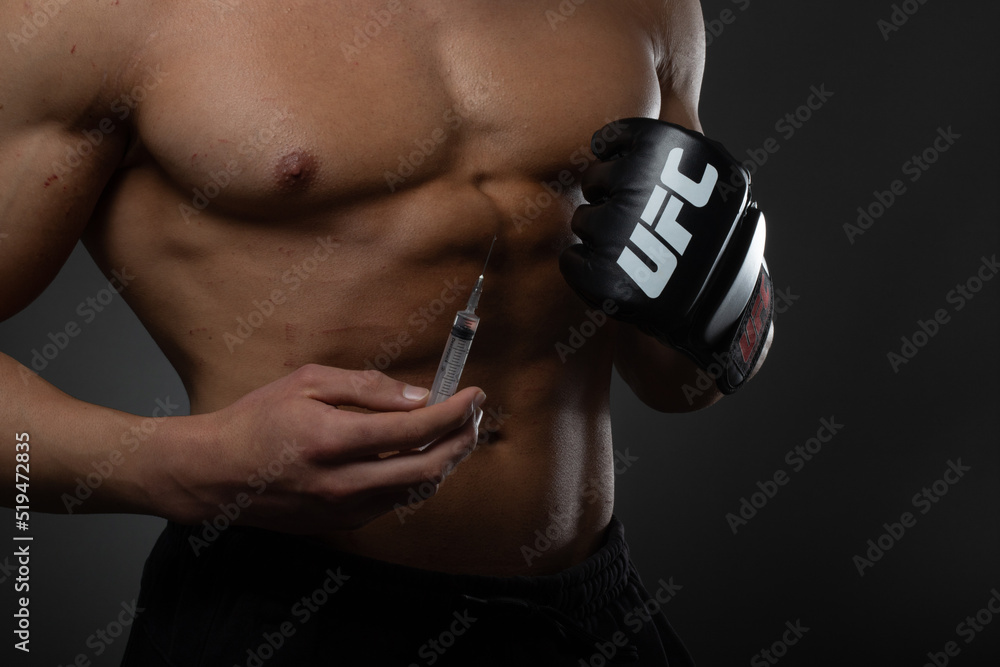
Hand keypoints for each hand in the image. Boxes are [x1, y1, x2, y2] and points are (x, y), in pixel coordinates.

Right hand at [159, 364, 484, 532]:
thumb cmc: (256, 421)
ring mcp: (345, 509)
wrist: (215, 475)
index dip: (454, 412)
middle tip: (473, 416)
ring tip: (455, 432)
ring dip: (445, 460)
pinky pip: (395, 500)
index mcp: (334, 440)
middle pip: (429, 467)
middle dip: (462, 439)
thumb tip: (418, 397)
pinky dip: (417, 476)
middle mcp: (344, 482)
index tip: (473, 395)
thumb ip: (367, 388)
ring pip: (417, 489)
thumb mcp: (308, 383)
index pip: (415, 429)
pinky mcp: (343, 523)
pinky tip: (420, 454)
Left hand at [559, 118, 770, 392]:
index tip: (610, 160)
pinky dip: (578, 266)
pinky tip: (600, 271)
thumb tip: (653, 99)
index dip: (614, 150)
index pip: (629, 139)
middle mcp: (665, 201)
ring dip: (593, 232)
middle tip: (622, 215)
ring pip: (584, 219)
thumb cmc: (702, 250)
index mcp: (696, 170)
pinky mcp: (615, 283)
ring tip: (623, 247)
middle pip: (598, 179)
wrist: (712, 323)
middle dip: (603, 195)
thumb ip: (676, 157)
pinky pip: (571, 261)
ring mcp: (637, 243)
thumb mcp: (707, 193)